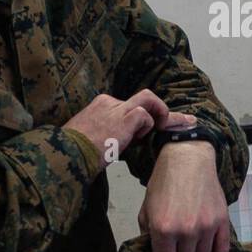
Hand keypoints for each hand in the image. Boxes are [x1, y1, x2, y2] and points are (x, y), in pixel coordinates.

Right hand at [64, 89, 195, 165]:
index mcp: (100, 106)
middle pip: (143, 99)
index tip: (147, 132)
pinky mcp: (125, 117)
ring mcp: (117, 108)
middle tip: (183, 121)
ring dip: (163, 113)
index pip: (129, 106)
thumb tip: (116, 144)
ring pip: (149, 99)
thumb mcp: (90, 138)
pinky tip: (140, 139)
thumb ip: (105, 135)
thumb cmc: (74, 152)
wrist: (67, 153)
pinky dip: (147, 126)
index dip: (141, 120)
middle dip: (163, 111)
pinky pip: (146, 116)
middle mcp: (109, 102)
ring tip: (170, 126)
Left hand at [138, 140, 230, 251]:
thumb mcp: (146, 208)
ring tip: (192, 244)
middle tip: (178, 248)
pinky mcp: (222, 221)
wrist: (187, 158)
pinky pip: (221, 251)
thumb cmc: (164, 181)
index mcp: (163, 228)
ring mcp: (206, 227)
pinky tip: (207, 247)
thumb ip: (147, 235)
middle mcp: (186, 231)